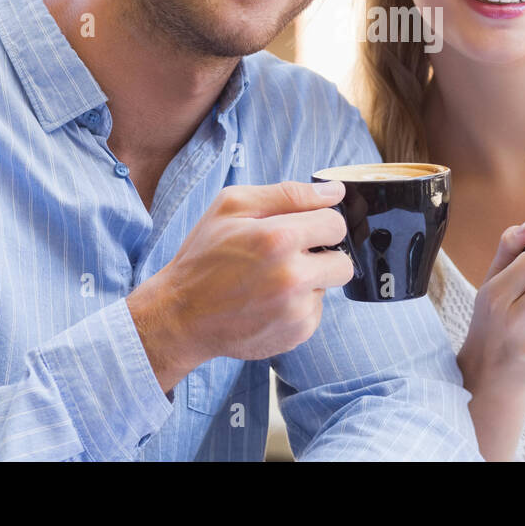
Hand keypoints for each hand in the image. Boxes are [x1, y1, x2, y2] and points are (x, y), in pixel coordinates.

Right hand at [127, 180, 353, 391]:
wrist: (181, 315)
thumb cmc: (204, 255)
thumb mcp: (233, 206)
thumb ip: (288, 193)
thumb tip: (335, 192)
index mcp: (279, 238)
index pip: (335, 224)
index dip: (319, 223)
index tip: (301, 229)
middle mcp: (292, 277)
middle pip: (343, 261)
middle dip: (322, 255)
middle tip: (290, 256)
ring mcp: (296, 311)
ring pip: (328, 287)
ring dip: (309, 280)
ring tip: (273, 280)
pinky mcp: (296, 334)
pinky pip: (316, 311)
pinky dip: (299, 304)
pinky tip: (268, 302)